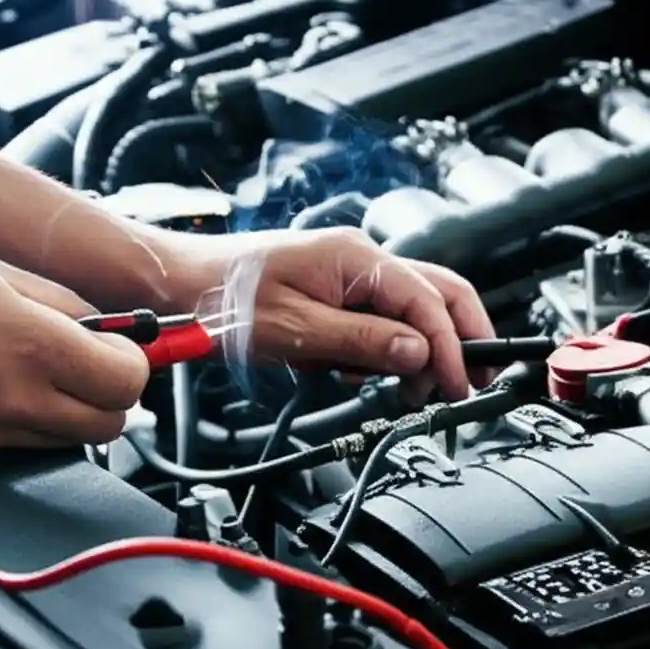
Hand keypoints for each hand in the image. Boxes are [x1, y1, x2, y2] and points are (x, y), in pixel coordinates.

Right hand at [0, 232, 148, 449]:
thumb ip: (57, 302)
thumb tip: (102, 326)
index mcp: (27, 345)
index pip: (127, 382)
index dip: (134, 360)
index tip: (121, 341)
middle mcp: (10, 402)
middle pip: (109, 426)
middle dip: (111, 392)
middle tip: (89, 357)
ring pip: (65, 442)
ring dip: (71, 410)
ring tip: (37, 365)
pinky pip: (15, 447)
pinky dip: (24, 422)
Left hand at [212, 228, 494, 404]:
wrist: (182, 285)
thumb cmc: (225, 299)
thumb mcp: (297, 331)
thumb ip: (363, 342)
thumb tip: (419, 352)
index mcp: (356, 258)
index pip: (428, 301)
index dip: (451, 347)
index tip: (457, 384)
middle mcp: (360, 259)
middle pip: (437, 293)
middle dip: (459, 338)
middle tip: (467, 382)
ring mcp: (349, 273)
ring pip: (411, 309)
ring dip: (418, 350)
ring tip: (406, 390)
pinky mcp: (334, 290)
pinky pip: (378, 318)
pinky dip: (383, 347)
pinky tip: (360, 371)